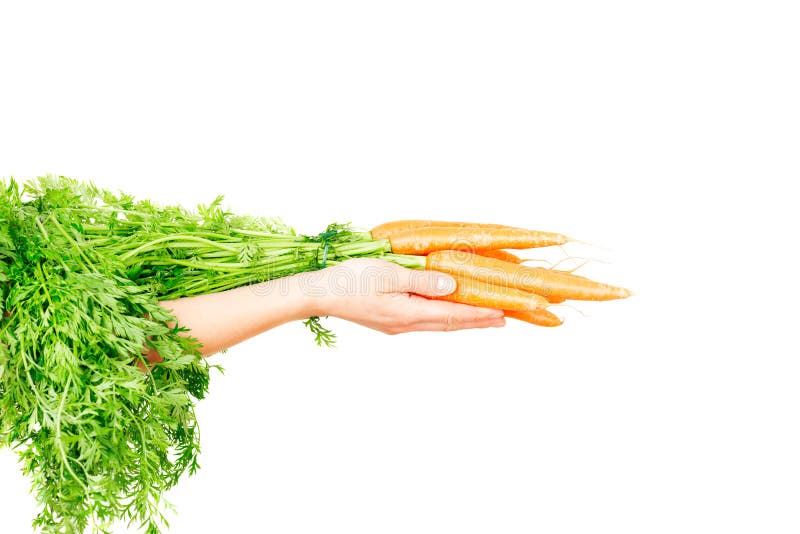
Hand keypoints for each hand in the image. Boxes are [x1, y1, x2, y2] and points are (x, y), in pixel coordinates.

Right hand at [305, 258, 505, 333]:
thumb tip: (450, 286)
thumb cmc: (349, 280)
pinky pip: (425, 320)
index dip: (480, 314)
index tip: (503, 313)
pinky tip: (446, 313)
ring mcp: (396, 324)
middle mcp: (405, 323)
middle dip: (477, 321)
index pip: (453, 315)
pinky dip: (444, 316)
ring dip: (463, 320)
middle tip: (504, 319)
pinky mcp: (388, 320)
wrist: (318, 295)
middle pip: (450, 323)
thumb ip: (421, 280)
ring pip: (438, 323)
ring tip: (483, 317)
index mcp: (408, 313)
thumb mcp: (387, 273)